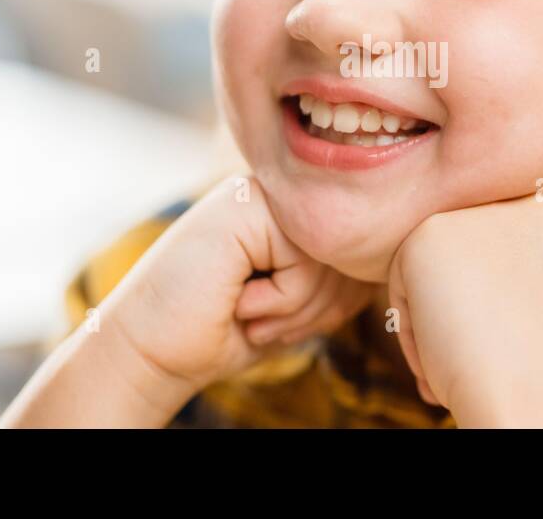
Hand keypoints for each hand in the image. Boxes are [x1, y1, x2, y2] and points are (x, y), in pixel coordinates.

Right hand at [105, 176, 376, 391]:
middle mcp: (279, 194)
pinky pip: (304, 263)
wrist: (150, 348)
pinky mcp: (248, 208)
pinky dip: (277, 300)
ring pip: (330, 261)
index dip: (332, 302)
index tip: (283, 320)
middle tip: (261, 320)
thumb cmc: (219, 330)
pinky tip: (236, 297)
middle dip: (314, 309)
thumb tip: (392, 270)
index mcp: (290, 211)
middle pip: (347, 257)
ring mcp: (262, 194)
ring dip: (293, 308)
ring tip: (247, 310)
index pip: (352, 253)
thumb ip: (336, 281)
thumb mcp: (293, 305)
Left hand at [386, 196, 542, 426]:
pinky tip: (439, 358)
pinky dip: (413, 333)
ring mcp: (480, 213)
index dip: (505, 308)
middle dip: (468, 311)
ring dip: (440, 324)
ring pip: (439, 271)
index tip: (505, 349)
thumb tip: (515, 293)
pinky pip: (405, 284)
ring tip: (461, 366)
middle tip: (473, 360)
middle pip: (478, 260)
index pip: (519, 258)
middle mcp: (530, 204)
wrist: (538, 393)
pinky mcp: (431, 230)